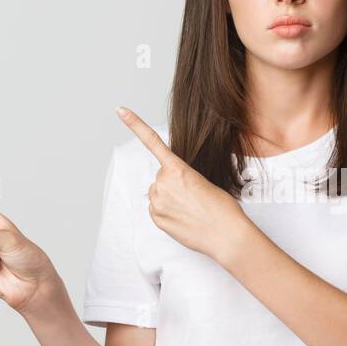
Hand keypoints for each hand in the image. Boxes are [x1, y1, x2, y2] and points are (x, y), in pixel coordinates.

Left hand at [117, 107, 251, 261]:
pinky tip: (183, 218)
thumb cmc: (222, 208)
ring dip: (169, 199)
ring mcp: (157, 202)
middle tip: (194, 196)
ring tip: (190, 209)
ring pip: (158, 193)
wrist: (226, 235)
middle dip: (173, 184)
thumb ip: (181, 179)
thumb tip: (169, 190)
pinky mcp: (156, 219)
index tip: (120, 110)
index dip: (135, 124)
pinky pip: (156, 210)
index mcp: (178, 169)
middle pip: (161, 176)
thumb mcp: (204, 182)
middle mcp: (163, 183)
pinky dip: (167, 213)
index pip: (153, 142)